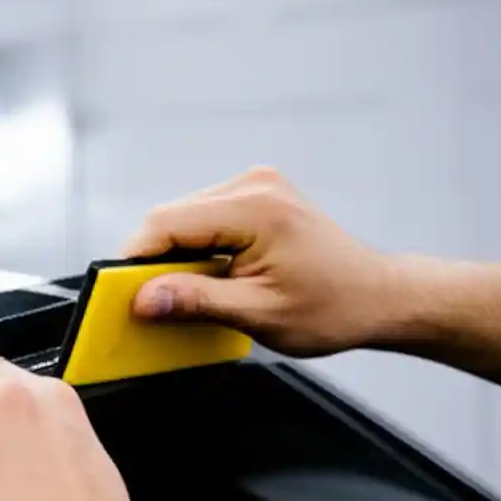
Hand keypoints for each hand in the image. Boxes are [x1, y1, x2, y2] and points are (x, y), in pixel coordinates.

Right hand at [122, 166, 417, 356]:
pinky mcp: (257, 196)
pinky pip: (205, 218)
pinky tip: (208, 278)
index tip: (121, 295)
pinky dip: (195, 248)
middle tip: (152, 305)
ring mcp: (256, 186)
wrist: (379, 296)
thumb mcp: (258, 314)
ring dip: (175, 255)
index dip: (136, 259)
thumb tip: (143, 299)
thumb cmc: (333, 307)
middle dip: (155, 261)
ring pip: (184, 218)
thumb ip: (195, 301)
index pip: (167, 222)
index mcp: (255, 208)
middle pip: (171, 217)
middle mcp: (254, 185)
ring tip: (188, 295)